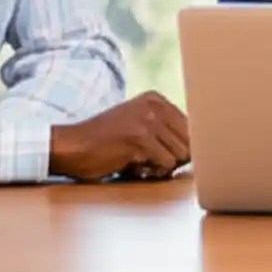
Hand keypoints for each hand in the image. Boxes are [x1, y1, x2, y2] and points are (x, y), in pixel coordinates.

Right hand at [49, 90, 189, 180]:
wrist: (71, 146)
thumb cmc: (105, 143)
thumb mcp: (138, 125)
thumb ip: (166, 131)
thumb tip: (200, 152)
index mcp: (156, 99)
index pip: (192, 128)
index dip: (180, 149)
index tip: (159, 155)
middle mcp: (155, 105)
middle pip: (190, 142)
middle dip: (174, 159)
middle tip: (149, 162)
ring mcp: (148, 120)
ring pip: (181, 155)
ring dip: (163, 167)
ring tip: (141, 163)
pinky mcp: (140, 138)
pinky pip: (165, 164)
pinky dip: (152, 172)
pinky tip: (134, 167)